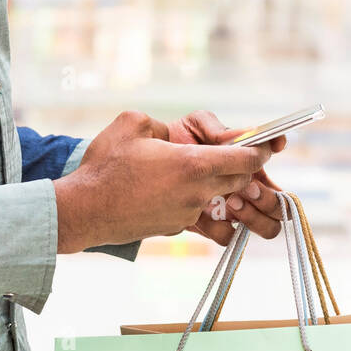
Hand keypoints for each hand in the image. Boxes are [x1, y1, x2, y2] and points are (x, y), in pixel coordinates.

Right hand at [52, 110, 272, 252]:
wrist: (83, 211)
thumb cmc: (106, 165)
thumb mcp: (132, 123)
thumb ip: (160, 122)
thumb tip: (169, 134)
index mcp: (193, 165)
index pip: (246, 161)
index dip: (260, 151)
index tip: (267, 145)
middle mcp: (197, 193)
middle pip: (240, 181)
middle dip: (243, 168)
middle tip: (238, 154)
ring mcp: (187, 214)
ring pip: (221, 199)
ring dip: (222, 186)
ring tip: (206, 171)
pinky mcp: (174, 228)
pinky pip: (199, 214)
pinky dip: (198, 201)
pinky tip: (177, 189)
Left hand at [167, 110, 288, 245]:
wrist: (147, 165)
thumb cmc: (178, 141)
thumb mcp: (197, 126)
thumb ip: (221, 130)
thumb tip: (250, 135)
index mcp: (249, 167)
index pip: (278, 170)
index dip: (279, 159)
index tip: (269, 152)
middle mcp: (248, 192)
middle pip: (282, 208)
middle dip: (268, 198)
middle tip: (245, 188)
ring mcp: (233, 212)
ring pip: (267, 227)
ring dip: (252, 215)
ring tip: (230, 201)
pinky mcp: (212, 228)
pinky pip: (229, 237)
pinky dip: (219, 228)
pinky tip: (203, 214)